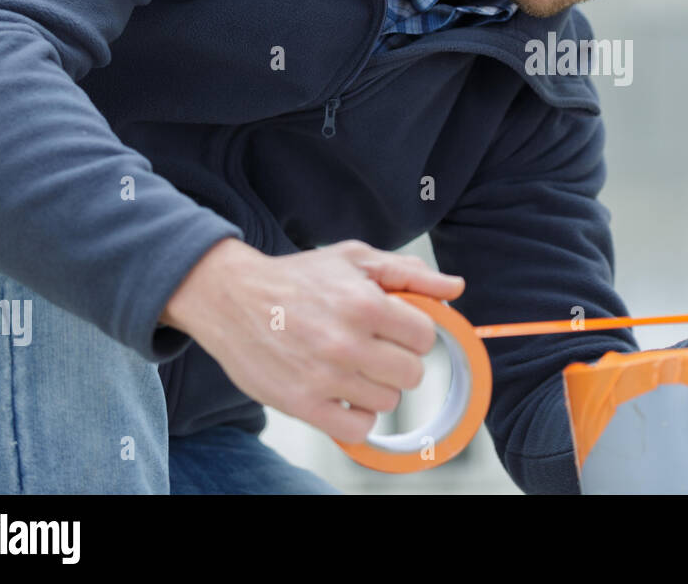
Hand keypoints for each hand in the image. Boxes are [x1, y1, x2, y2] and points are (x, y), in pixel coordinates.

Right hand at [161, 237, 464, 443]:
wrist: (232, 298)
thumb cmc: (298, 278)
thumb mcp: (355, 259)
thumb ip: (410, 274)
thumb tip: (455, 288)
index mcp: (365, 303)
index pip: (426, 337)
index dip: (416, 333)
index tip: (397, 329)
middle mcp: (347, 343)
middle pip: (411, 373)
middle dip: (399, 360)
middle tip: (376, 348)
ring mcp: (324, 377)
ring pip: (387, 401)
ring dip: (377, 388)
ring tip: (353, 367)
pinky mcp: (301, 404)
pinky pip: (357, 428)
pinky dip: (357, 416)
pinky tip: (344, 393)